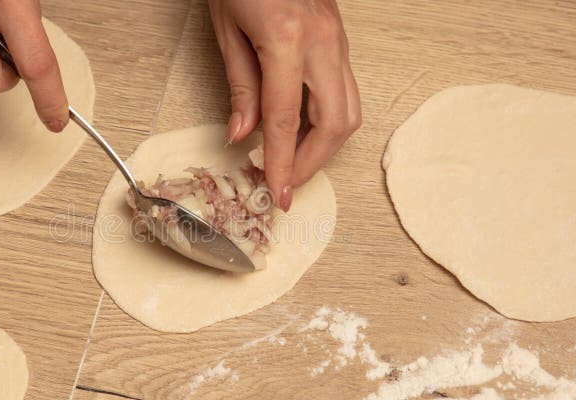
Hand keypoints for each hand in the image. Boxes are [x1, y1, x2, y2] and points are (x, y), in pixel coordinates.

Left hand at [209, 0, 360, 210]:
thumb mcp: (226, 29)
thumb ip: (240, 87)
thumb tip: (244, 134)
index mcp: (287, 39)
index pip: (285, 120)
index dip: (281, 163)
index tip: (277, 194)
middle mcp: (323, 41)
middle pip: (335, 123)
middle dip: (312, 162)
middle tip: (286, 184)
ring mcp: (338, 39)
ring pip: (349, 109)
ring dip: (323, 144)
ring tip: (293, 161)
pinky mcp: (340, 38)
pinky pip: (344, 90)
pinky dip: (327, 119)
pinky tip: (303, 129)